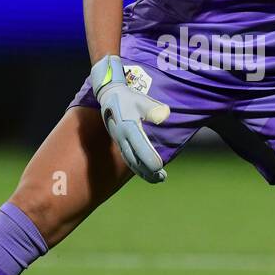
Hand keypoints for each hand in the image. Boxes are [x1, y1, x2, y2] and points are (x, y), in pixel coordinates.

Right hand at [90, 55, 170, 182]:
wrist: (109, 95)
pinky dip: (137, 168)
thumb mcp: (141, 99)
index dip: (149, 158)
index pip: (140, 147)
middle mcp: (122, 137)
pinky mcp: (119, 142)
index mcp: (129, 127)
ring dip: (144, 172)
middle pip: (135, 160)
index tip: (160, 167)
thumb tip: (164, 115)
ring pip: (131, 162)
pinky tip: (146, 172)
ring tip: (158, 179)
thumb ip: (152, 108)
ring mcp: (120, 141)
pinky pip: (128, 158)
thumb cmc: (128, 97)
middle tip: (162, 178)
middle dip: (149, 171)